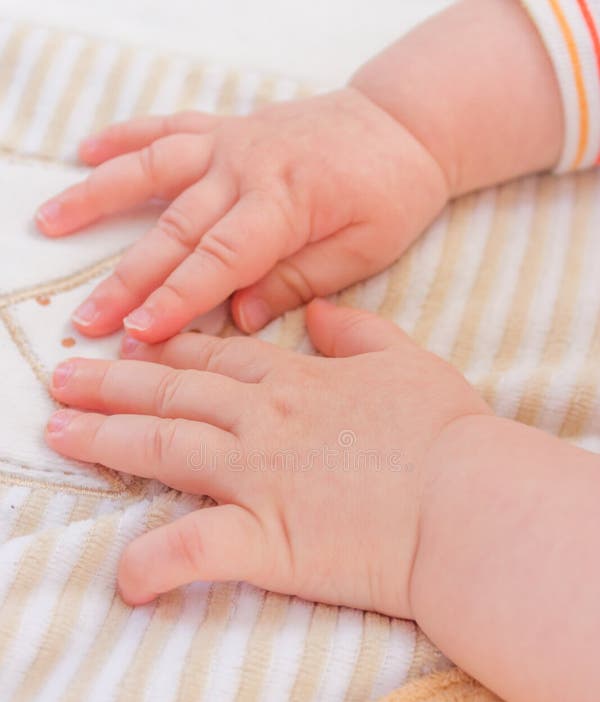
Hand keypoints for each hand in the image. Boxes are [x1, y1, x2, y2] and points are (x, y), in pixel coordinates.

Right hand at [35, 89, 447, 340]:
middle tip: (87, 321)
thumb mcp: (362, 251)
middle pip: (175, 229)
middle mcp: (246, 167)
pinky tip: (86, 151)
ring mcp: (232, 143)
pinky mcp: (227, 129)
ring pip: (153, 169)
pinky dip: (125, 138)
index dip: (178, 299)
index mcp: (284, 202)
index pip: (220, 259)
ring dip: (98, 197)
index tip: (138, 334)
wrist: (403, 127)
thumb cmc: (390, 194)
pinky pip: (167, 128)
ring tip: (49, 223)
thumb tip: (238, 321)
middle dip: (128, 279)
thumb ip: (297, 282)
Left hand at [45, 301, 488, 615]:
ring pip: (163, 446)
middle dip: (111, 382)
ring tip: (58, 431)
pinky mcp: (265, 540)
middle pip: (172, 392)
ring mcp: (257, 477)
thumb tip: (320, 313)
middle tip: (61, 379)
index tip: (128, 345)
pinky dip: (154, 563)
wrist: (468, 503)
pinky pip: (192, 549)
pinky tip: (125, 578)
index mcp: (296, 382)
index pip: (214, 358)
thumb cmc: (447, 435)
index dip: (166, 350)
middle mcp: (263, 421)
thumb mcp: (407, 360)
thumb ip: (358, 330)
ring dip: (105, 438)